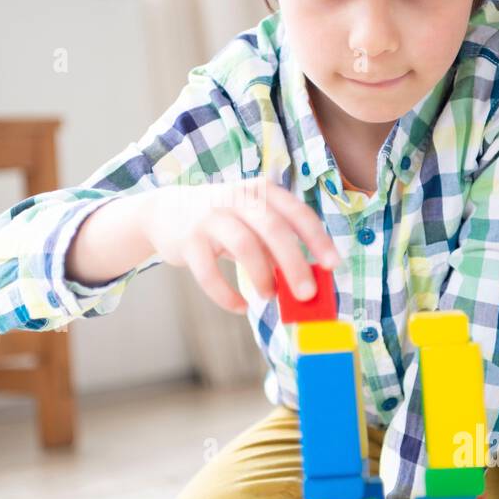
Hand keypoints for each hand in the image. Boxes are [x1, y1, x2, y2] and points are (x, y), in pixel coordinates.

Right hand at [141, 178, 339, 313]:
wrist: (166, 212)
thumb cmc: (223, 221)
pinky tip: (240, 306)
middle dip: (294, 263)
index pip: (296, 212)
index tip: (333, 264)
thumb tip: (307, 281)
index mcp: (261, 191)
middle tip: (306, 294)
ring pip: (244, 246)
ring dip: (262, 277)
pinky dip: (227, 295)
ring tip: (269, 296)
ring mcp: (211, 216)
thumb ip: (277, 246)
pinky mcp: (189, 240)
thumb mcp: (252, 223)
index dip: (317, 239)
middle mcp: (237, 198)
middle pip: (274, 229)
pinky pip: (209, 272)